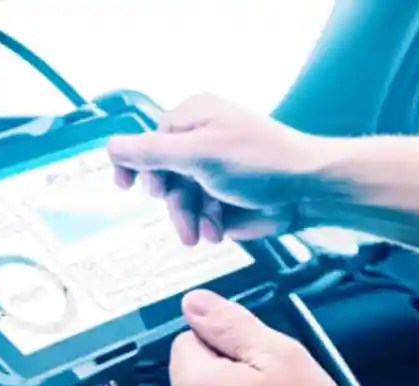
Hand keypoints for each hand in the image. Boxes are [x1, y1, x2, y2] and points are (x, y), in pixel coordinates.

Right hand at [107, 93, 325, 244]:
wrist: (307, 192)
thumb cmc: (261, 162)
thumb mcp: (198, 154)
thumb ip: (151, 152)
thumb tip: (111, 147)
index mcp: (194, 118)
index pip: (148, 139)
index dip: (135, 164)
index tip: (124, 187)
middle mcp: (202, 141)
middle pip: (162, 175)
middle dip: (170, 200)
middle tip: (180, 214)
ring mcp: (213, 171)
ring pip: (179, 200)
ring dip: (188, 218)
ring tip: (201, 233)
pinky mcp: (225, 197)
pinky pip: (200, 214)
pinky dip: (206, 225)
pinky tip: (218, 230)